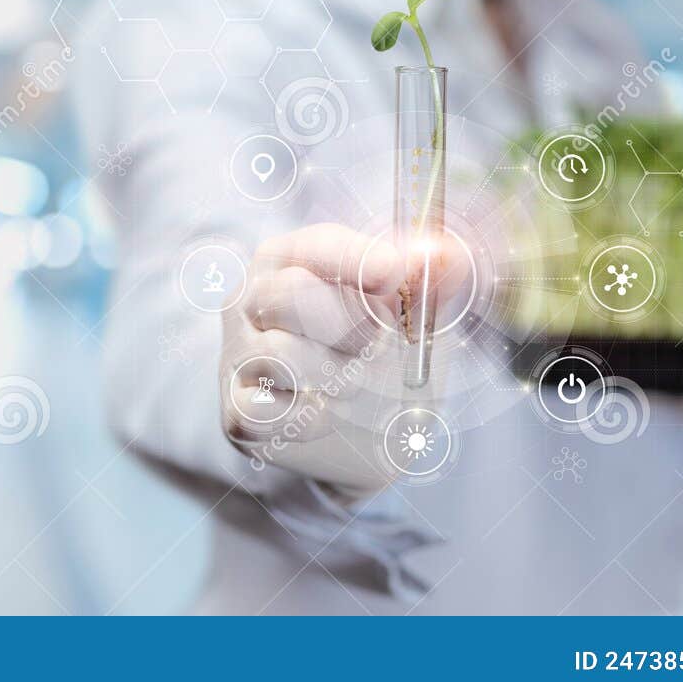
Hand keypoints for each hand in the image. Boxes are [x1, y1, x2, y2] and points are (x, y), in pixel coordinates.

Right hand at [219, 224, 410, 492]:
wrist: (380, 436)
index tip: (395, 271)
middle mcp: (252, 299)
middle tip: (374, 343)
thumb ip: (434, 281)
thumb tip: (445, 254)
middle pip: (289, 294)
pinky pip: (264, 410)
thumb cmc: (391, 357)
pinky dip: (308, 417)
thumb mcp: (420, 315)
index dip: (356, 257)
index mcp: (290, 259)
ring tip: (351, 382)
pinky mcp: (237, 412)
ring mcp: (237, 356)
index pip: (314, 245)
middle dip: (347, 322)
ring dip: (333, 374)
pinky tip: (326, 415)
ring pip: (279, 353)